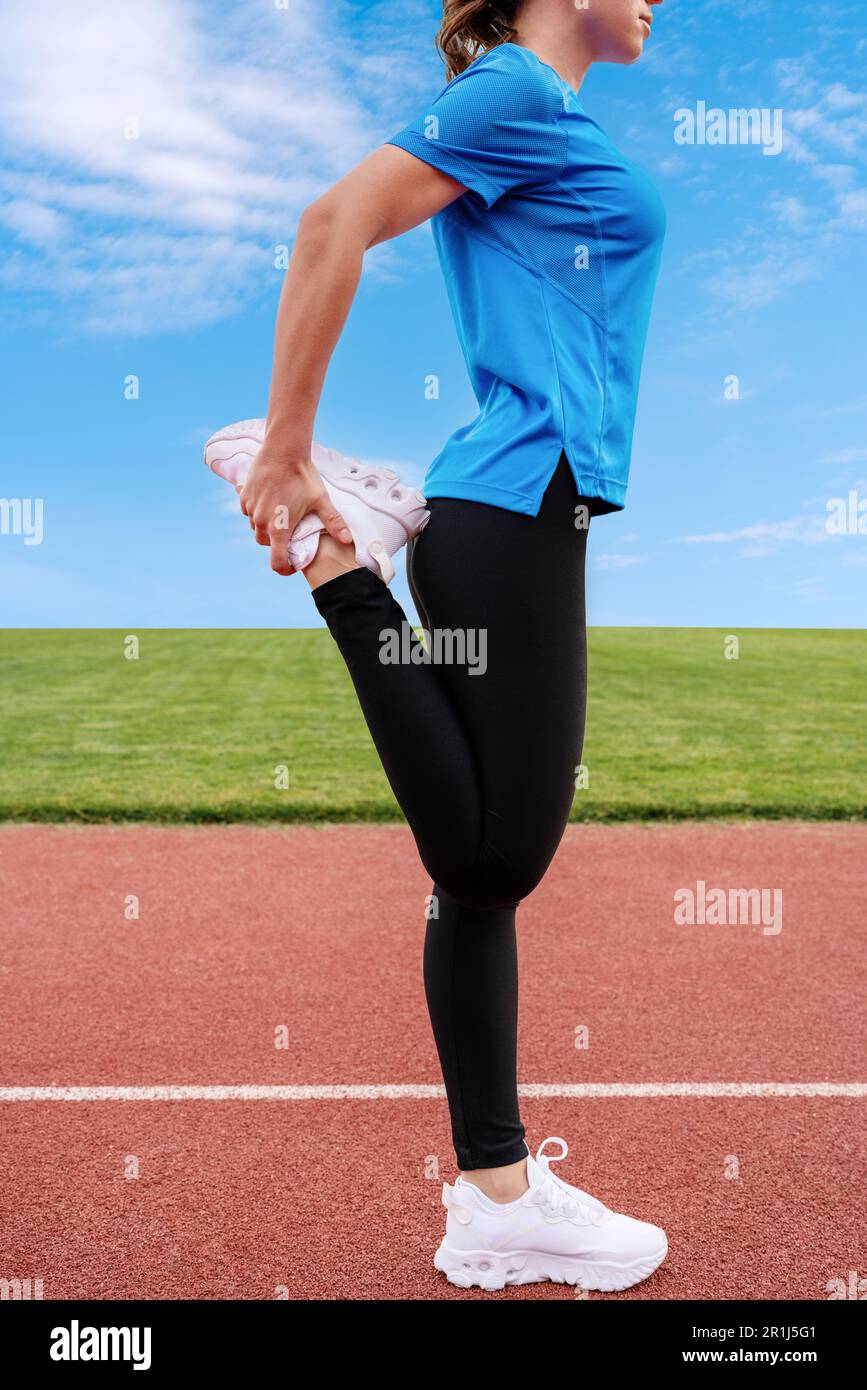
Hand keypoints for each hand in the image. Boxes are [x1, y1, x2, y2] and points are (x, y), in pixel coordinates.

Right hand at [238, 443, 352, 576]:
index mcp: (279, 529)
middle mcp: (260, 522)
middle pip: (266, 544)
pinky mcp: (243, 496)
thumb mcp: (321, 500)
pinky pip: (249, 512)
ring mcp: (250, 509)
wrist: (283, 450)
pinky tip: (270, 501)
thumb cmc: (303, 476)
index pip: (276, 562)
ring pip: (256, 527)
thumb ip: (334, 522)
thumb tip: (348, 540)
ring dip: (266, 526)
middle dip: (277, 542)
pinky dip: (258, 511)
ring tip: (282, 514)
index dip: (285, 569)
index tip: (292, 566)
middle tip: (290, 531)